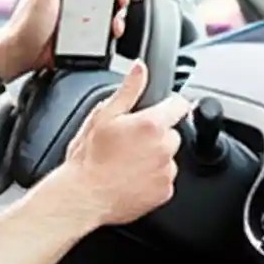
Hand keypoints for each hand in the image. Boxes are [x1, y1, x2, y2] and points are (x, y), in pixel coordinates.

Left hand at [0, 0, 130, 77]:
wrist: (20, 55)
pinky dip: (106, 39)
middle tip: (121, 3)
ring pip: (103, 20)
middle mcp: (70, 6)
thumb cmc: (25, 23)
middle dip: (116, 1)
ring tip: (115, 24)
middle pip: (102, 0)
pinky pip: (97, 39)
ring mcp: (74, 25)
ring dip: (114, 22)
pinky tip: (108, 38)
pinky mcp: (76, 43)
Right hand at [58, 60, 188, 226]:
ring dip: (154, 157)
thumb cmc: (89, 157)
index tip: (160, 109)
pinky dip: (152, 178)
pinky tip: (130, 178)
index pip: (179, 104)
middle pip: (172, 133)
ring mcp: (166, 172)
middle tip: (130, 142)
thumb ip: (128, 89)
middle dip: (156, 135)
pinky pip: (164, 179)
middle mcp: (164, 148)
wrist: (83, 196)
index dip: (169, 104)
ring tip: (127, 162)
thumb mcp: (103, 115)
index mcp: (151, 124)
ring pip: (168, 157)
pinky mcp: (164, 192)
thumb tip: (140, 68)